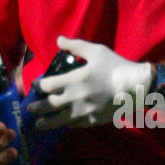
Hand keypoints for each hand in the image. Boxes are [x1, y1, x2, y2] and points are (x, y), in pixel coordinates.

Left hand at [30, 36, 152, 129]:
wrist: (135, 87)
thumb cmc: (116, 66)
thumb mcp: (96, 51)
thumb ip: (76, 46)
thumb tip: (59, 40)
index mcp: (73, 80)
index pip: (47, 86)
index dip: (38, 86)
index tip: (36, 86)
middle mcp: (74, 98)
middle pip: (48, 105)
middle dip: (36, 108)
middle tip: (30, 109)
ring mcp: (83, 112)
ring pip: (57, 121)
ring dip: (45, 123)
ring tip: (39, 124)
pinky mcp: (92, 121)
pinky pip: (75, 125)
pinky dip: (67, 124)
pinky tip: (63, 123)